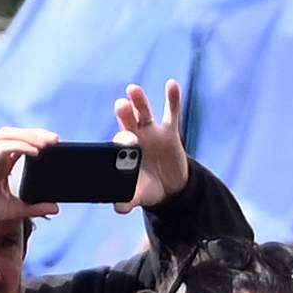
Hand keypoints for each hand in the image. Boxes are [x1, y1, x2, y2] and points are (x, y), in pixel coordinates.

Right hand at [0, 129, 57, 258]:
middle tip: (56, 139)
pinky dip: (20, 146)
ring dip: (29, 135)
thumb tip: (55, 208)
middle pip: (16, 135)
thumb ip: (33, 207)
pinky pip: (3, 146)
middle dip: (36, 134)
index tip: (55, 146)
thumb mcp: (13, 209)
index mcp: (0, 163)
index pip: (20, 144)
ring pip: (8, 134)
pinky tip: (34, 151)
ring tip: (46, 142)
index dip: (36, 141)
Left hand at [121, 83, 190, 209]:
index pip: (120, 142)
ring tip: (133, 89)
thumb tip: (119, 208)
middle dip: (124, 113)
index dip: (122, 142)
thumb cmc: (148, 188)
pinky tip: (172, 84)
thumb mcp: (140, 195)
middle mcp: (135, 136)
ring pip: (144, 112)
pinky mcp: (170, 131)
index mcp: (124, 151)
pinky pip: (171, 112)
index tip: (126, 142)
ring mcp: (152, 132)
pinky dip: (172, 98)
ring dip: (139, 100)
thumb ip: (129, 199)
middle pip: (127, 121)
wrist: (170, 188)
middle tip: (121, 105)